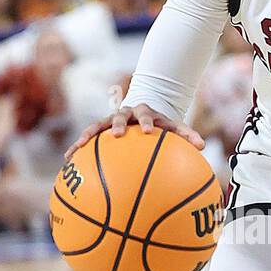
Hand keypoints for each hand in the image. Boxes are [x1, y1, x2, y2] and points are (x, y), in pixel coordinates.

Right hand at [64, 104, 204, 162]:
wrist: (141, 112)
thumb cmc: (159, 125)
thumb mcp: (172, 127)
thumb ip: (186, 135)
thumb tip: (203, 147)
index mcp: (143, 112)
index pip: (145, 115)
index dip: (145, 122)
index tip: (146, 131)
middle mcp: (125, 113)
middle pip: (118, 116)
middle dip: (117, 125)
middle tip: (116, 135)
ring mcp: (109, 121)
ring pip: (96, 126)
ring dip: (88, 135)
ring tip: (78, 147)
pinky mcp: (99, 129)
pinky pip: (87, 138)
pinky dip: (77, 147)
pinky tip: (67, 159)